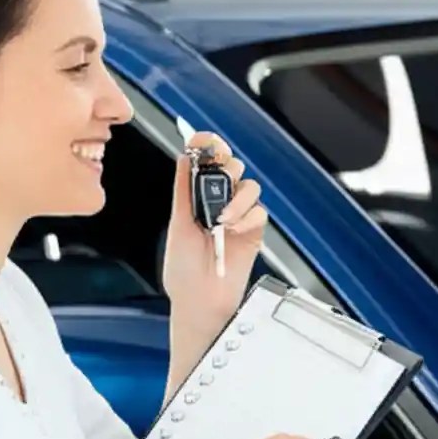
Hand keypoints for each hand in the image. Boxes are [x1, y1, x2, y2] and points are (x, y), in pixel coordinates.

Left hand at [162, 132, 265, 317]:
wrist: (199, 298)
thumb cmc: (184, 269)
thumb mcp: (178, 224)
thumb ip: (183, 191)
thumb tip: (184, 158)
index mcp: (196, 198)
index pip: (207, 163)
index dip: (208, 146)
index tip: (204, 139)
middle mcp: (218, 203)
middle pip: (232, 167)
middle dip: (226, 169)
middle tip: (217, 182)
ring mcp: (238, 216)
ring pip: (250, 186)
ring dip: (237, 199)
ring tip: (222, 220)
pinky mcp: (253, 231)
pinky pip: (260, 211)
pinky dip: (247, 217)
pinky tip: (233, 230)